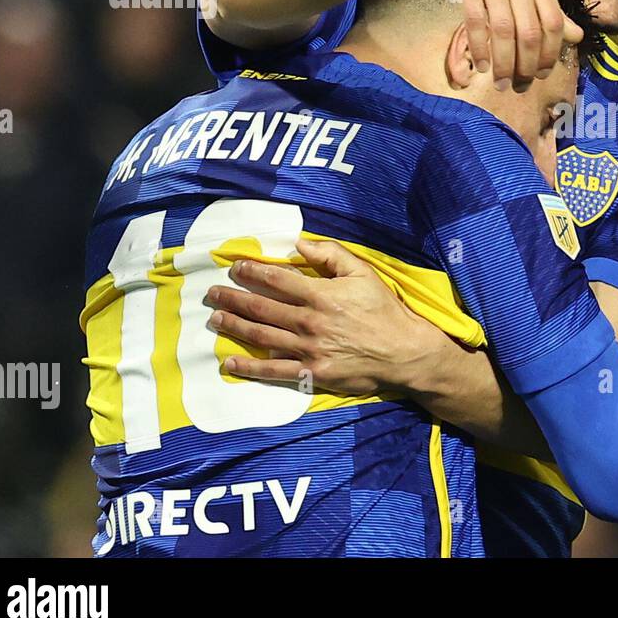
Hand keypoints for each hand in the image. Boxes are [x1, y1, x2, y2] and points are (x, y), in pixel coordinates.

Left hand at [205, 238, 449, 397]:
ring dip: (235, 326)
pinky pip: (273, 371)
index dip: (252, 272)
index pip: (276, 280)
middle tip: (213, 293)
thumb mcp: (364, 273)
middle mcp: (308, 322)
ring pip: (261, 335)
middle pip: (261, 307)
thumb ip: (331, 255)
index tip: (235, 268)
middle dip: (233, 298)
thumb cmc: (385, 311)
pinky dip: (249, 367)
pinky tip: (230, 361)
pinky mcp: (310, 374)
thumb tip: (299, 244)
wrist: (405, 352)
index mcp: (320, 295)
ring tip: (216, 318)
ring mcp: (307, 350)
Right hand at [416, 0, 583, 88]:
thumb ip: (550, 10)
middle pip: (530, 31)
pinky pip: (476, 19)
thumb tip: (577, 36)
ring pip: (504, 29)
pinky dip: (480, 46)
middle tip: (517, 86)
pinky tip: (481, 64)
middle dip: (525, 65)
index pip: (553, 24)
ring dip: (504, 62)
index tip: (539, 76)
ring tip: (500, 82)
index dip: (549, 54)